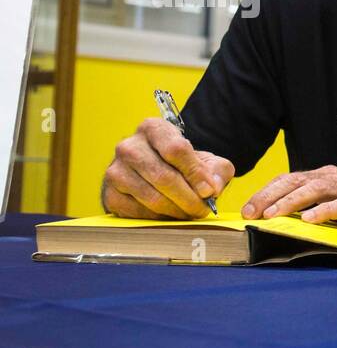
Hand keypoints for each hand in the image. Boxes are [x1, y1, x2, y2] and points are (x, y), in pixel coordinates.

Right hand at [102, 118, 234, 219]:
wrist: (155, 173)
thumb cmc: (183, 165)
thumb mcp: (207, 161)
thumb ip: (217, 170)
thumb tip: (212, 188)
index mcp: (153, 129)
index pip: (176, 149)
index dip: (195, 173)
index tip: (209, 191)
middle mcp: (129, 146)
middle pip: (163, 176)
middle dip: (188, 198)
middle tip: (202, 209)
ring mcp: (115, 170)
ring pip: (151, 197)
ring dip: (176, 211)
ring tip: (190, 213)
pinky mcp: (110, 194)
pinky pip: (138, 212)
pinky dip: (160, 218)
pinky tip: (171, 215)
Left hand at [242, 165, 336, 240]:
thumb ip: (317, 206)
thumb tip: (283, 219)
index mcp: (329, 177)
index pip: (290, 179)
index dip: (266, 191)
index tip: (247, 208)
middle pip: (296, 181)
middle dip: (270, 196)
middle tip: (250, 212)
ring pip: (315, 189)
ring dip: (291, 201)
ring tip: (272, 215)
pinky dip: (324, 211)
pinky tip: (309, 220)